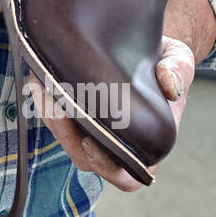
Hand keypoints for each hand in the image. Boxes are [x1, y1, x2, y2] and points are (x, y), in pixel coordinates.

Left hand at [28, 35, 195, 191]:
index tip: (91, 142)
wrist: (141, 43)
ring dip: (50, 118)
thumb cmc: (162, 58)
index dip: (107, 166)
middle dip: (66, 137)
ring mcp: (92, 129)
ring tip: (42, 88)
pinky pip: (53, 117)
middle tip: (56, 109)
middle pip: (86, 159)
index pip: (127, 173)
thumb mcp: (178, 58)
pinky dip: (43, 101)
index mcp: (147, 142)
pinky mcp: (73, 112)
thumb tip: (170, 87)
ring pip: (65, 139)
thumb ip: (179, 71)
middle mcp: (117, 142)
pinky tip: (37, 78)